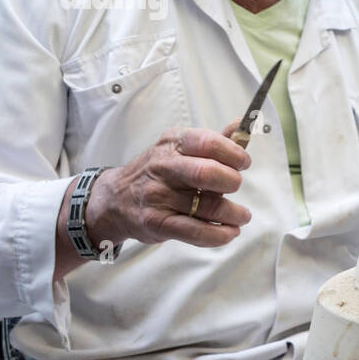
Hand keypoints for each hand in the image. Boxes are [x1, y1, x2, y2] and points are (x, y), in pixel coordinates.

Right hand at [87, 125, 252, 248]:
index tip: (243, 163)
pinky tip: (229, 232)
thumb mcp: (179, 149)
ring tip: (242, 216)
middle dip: (232, 182)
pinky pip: (195, 231)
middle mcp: (163, 167)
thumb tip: (242, 125)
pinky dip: (219, 235)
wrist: (115, 199)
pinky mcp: (157, 223)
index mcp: (172, 143)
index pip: (208, 142)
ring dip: (233, 214)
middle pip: (207, 173)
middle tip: (236, 186)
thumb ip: (213, 141)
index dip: (234, 154)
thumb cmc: (158, 173)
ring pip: (207, 206)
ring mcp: (158, 196)